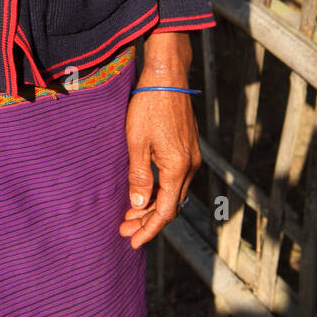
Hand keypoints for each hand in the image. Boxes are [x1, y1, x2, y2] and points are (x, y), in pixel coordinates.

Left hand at [119, 30, 200, 248]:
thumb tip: (138, 204)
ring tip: (130, 213)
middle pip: (171, 206)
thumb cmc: (149, 104)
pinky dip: (161, 190)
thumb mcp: (137, 141)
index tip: (132, 241)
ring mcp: (192, 156)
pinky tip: (145, 190)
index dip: (148, 229)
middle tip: (124, 228)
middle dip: (148, 220)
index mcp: (177, 168)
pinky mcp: (188, 147)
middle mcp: (190, 166)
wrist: (168, 75)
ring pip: (174, 193)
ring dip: (154, 205)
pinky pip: (176, 179)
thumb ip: (139, 175)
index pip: (165, 212)